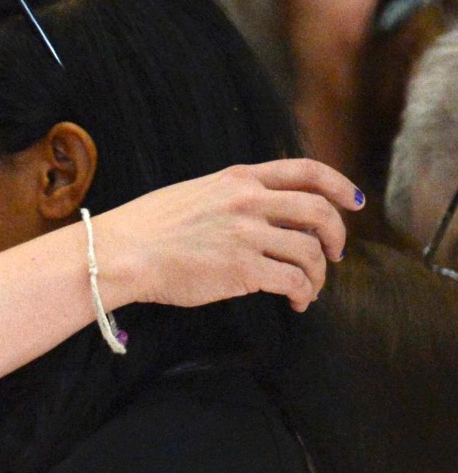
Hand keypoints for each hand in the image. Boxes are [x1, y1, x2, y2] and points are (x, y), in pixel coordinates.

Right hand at [94, 158, 354, 311]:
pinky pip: (292, 280)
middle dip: (337, 235)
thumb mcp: (192, 193)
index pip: (306, 170)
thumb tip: (256, 210)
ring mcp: (246, 235)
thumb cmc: (145, 229)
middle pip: (318, 211)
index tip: (352, 202)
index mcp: (237, 178)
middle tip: (335, 254)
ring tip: (309, 288)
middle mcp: (248, 201)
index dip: (338, 185)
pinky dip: (303, 293)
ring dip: (319, 273)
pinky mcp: (242, 270)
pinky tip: (295, 301)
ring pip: (309, 251)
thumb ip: (229, 196)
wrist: (119, 253)